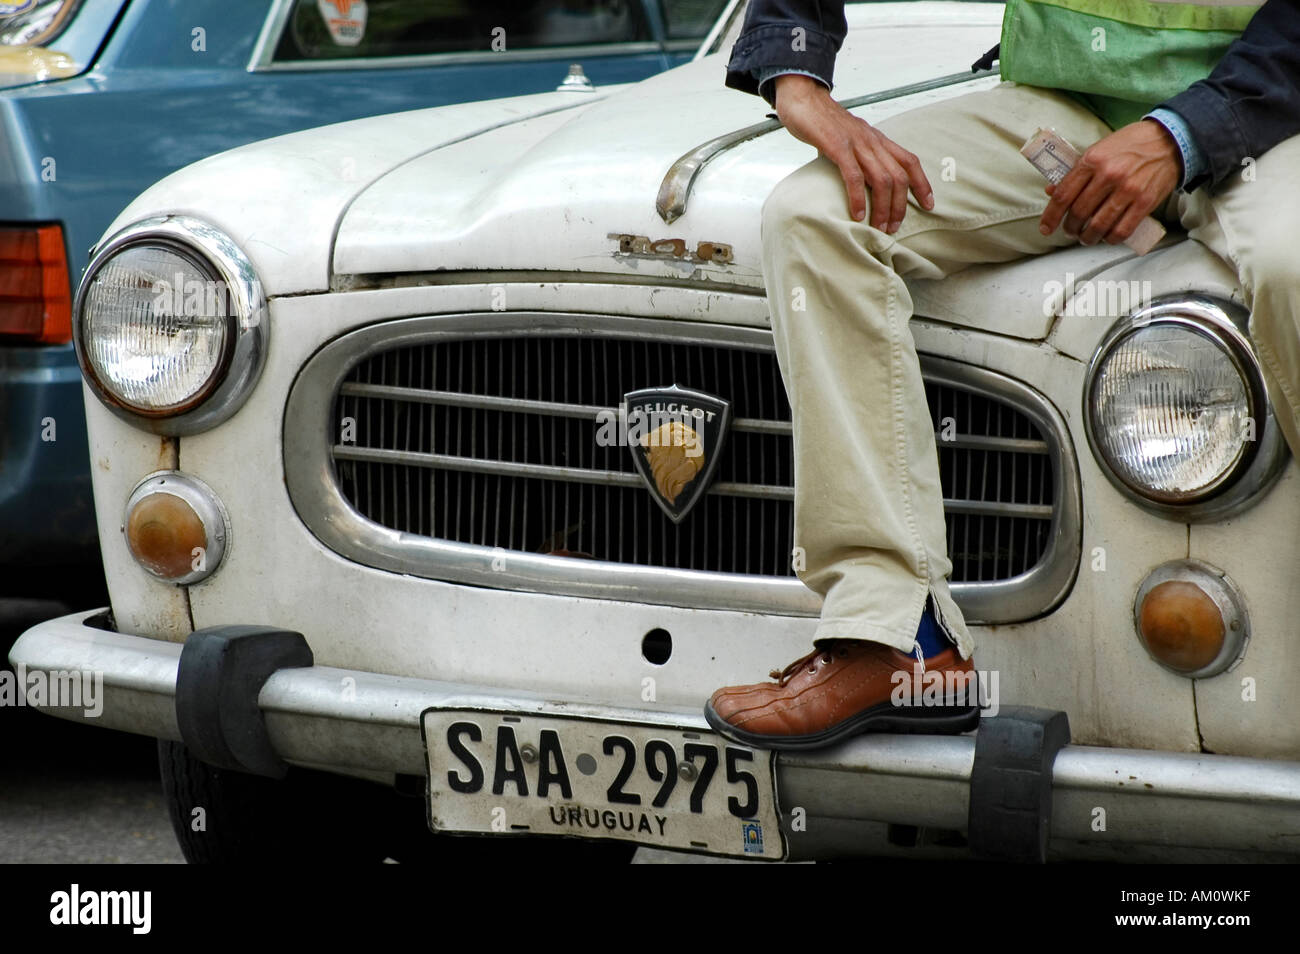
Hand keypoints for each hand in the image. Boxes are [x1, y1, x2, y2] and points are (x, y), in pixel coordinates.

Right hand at [772, 73, 932, 232]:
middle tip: (894, 228)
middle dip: (900, 206)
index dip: (922, 184)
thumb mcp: (848, 139)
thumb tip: (855, 180)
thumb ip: (856, 157)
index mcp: (877, 139)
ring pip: (881, 179)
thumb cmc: (822, 121)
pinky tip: (857, 215)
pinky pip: (854, 176)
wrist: (803, 97)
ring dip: (883, 208)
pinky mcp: (837, 146)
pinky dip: (858, 198)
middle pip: (899, 177)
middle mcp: (872, 141)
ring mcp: (856, 143)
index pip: (909, 161)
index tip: (928, 205)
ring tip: (879, 227)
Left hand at [1039, 120, 1180, 245]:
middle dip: (1070, 228)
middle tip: (1070, 231)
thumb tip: (1051, 191)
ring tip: (1086, 237)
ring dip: (1088, 237)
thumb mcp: (1099, 150)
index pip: (1063, 195)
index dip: (1051, 216)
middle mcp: (1109, 175)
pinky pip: (1122, 230)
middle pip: (1079, 213)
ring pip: (1098, 225)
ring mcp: (1128, 189)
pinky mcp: (1145, 202)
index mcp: (1092, 160)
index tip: (1046, 228)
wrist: (1170, 140)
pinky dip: (1111, 239)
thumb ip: (1076, 171)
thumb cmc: (1130, 145)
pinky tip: (1107, 238)